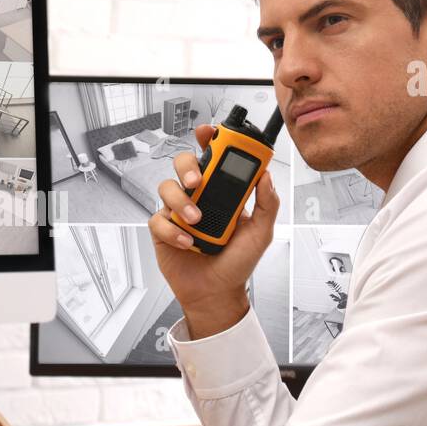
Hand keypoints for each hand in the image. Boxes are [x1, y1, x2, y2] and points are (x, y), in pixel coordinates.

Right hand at [148, 124, 280, 338]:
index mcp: (221, 191)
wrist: (216, 293)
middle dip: (187, 166)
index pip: (212, 158)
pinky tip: (187, 242)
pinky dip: (172, 230)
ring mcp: (178, 213)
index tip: (209, 132)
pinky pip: (158, 219)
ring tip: (196, 221)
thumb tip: (266, 176)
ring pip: (166, 188)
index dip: (208, 140)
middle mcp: (198, 197)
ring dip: (181, 201)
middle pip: (183, 164)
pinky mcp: (163, 231)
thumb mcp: (262, 233)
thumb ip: (268, 204)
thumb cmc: (237, 263)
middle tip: (197, 181)